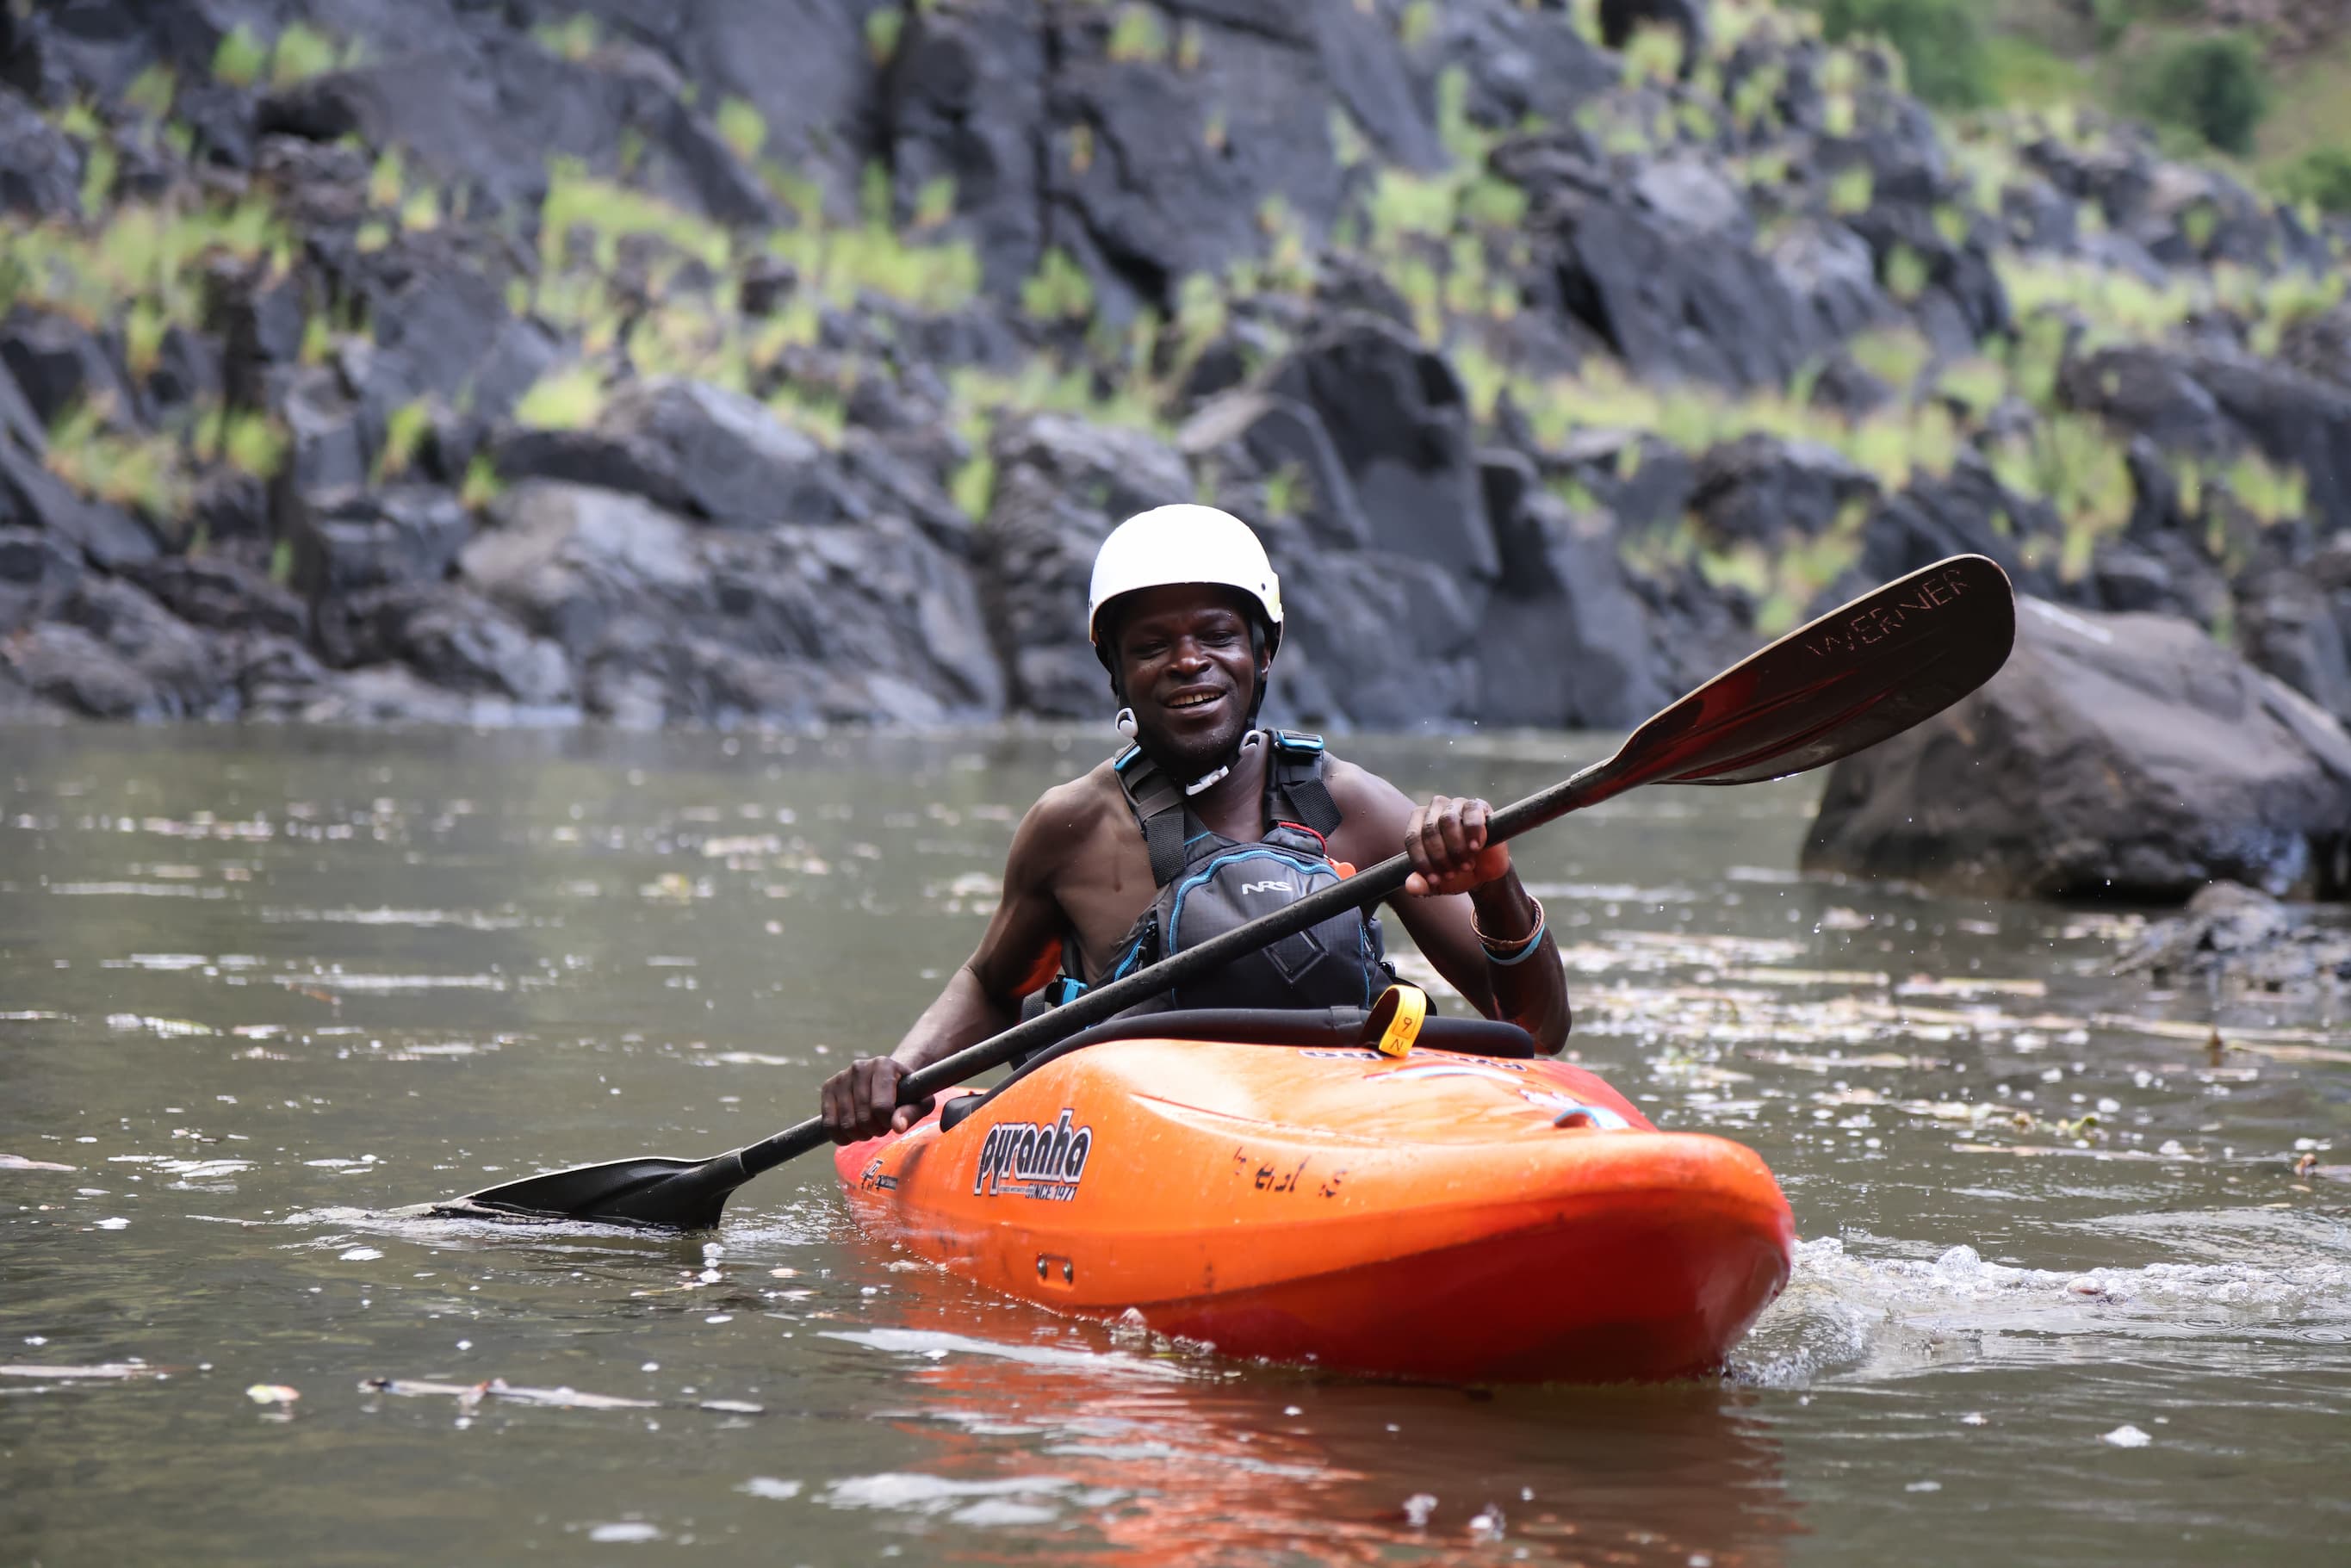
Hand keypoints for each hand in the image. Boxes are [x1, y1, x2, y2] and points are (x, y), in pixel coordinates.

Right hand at [819, 1055, 933, 1144]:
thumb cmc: (907, 1093)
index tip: (892, 1121)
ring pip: (846, 1124)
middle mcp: (859, 1067)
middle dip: (874, 1130)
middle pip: (863, 1118)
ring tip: (868, 1126)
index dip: (887, 1123)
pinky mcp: (828, 1087)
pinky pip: (828, 1124)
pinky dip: (840, 1136)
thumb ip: (912, 1113)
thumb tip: (897, 1127)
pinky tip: (851, 1133)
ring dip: (859, 1135)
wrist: (885, 1078)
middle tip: (880, 1126)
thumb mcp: (920, 1102)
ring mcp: (841, 1076)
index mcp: (883, 1065)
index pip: (881, 1107)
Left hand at [1403, 794, 1510, 896]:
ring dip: (1456, 847)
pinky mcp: (1478, 806)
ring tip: (1466, 865)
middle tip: (1452, 874)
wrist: (1484, 870)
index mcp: (1418, 822)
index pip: (1412, 838)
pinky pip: (1472, 813)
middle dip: (1440, 857)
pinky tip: (1475, 848)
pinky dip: (1473, 832)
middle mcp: (1435, 809)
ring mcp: (1456, 804)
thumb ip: (1422, 884)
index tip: (1434, 881)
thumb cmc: (1456, 871)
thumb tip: (1411, 887)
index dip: (1422, 861)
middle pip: (1429, 829)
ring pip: (1448, 820)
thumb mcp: (1438, 883)